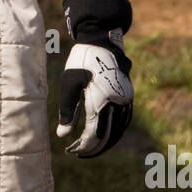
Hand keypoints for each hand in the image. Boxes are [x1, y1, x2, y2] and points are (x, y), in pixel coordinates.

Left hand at [56, 0, 133, 157]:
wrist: (102, 39)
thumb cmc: (80, 61)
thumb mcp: (69, 84)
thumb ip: (67, 111)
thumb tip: (63, 135)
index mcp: (100, 102)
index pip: (93, 134)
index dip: (83, 146)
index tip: (72, 150)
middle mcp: (116, 103)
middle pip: (108, 136)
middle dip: (94, 148)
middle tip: (79, 153)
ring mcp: (125, 99)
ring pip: (119, 130)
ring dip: (106, 142)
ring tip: (92, 148)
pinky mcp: (128, 95)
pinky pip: (125, 120)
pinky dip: (116, 131)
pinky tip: (106, 134)